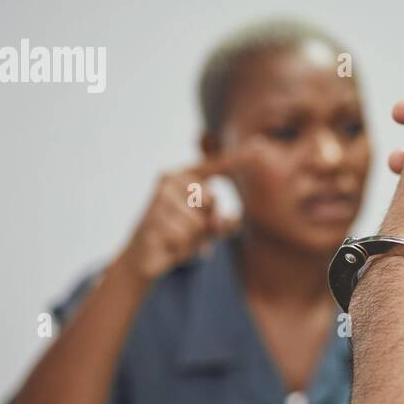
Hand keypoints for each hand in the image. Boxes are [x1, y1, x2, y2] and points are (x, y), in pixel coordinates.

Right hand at [117, 152, 245, 282]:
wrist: (142, 259)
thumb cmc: (177, 237)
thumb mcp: (205, 229)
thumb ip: (223, 222)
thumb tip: (236, 220)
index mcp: (182, 176)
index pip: (214, 166)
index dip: (237, 158)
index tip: (261, 144)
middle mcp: (169, 181)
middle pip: (212, 202)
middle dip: (206, 224)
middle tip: (187, 232)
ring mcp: (158, 199)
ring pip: (199, 224)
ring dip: (192, 240)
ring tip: (176, 240)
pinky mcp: (151, 219)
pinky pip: (183, 238)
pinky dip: (180, 249)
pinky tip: (167, 247)